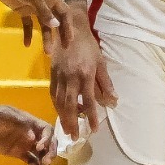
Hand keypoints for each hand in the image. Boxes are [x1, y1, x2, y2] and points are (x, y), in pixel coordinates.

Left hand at [0, 0, 65, 53]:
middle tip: (62, 49)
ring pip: (43, 25)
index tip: (69, 41)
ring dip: (46, 38)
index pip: (64, 13)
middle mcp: (45, 3)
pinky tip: (27, 44)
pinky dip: (28, 34)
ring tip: (47, 52)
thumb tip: (56, 26)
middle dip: (60, 35)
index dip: (68, 27)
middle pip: (55, 21)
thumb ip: (45, 12)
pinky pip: (28, 25)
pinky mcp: (23, 11)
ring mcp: (34, 8)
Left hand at [0, 102, 56, 164]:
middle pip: (48, 143)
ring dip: (44, 161)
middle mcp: (30, 133)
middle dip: (50, 152)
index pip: (47, 130)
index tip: (38, 147)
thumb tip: (32, 137)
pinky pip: (30, 159)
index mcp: (30, 122)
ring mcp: (24, 143)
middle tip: (46, 162)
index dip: (47, 139)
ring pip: (41, 153)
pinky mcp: (17, 152)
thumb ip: (19, 122)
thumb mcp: (4, 114)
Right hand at [48, 8, 115, 138]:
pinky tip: (60, 112)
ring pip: (58, 101)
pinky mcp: (51, 73)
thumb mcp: (101, 63)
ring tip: (66, 129)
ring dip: (62, 117)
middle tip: (74, 137)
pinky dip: (56, 106)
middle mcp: (70, 77)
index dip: (90, 116)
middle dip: (71, 122)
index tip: (94, 129)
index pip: (88, 100)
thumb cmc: (88, 45)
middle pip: (69, 104)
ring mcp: (59, 76)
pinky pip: (52, 93)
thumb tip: (113, 101)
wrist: (69, 28)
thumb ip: (106, 83)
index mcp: (85, 74)